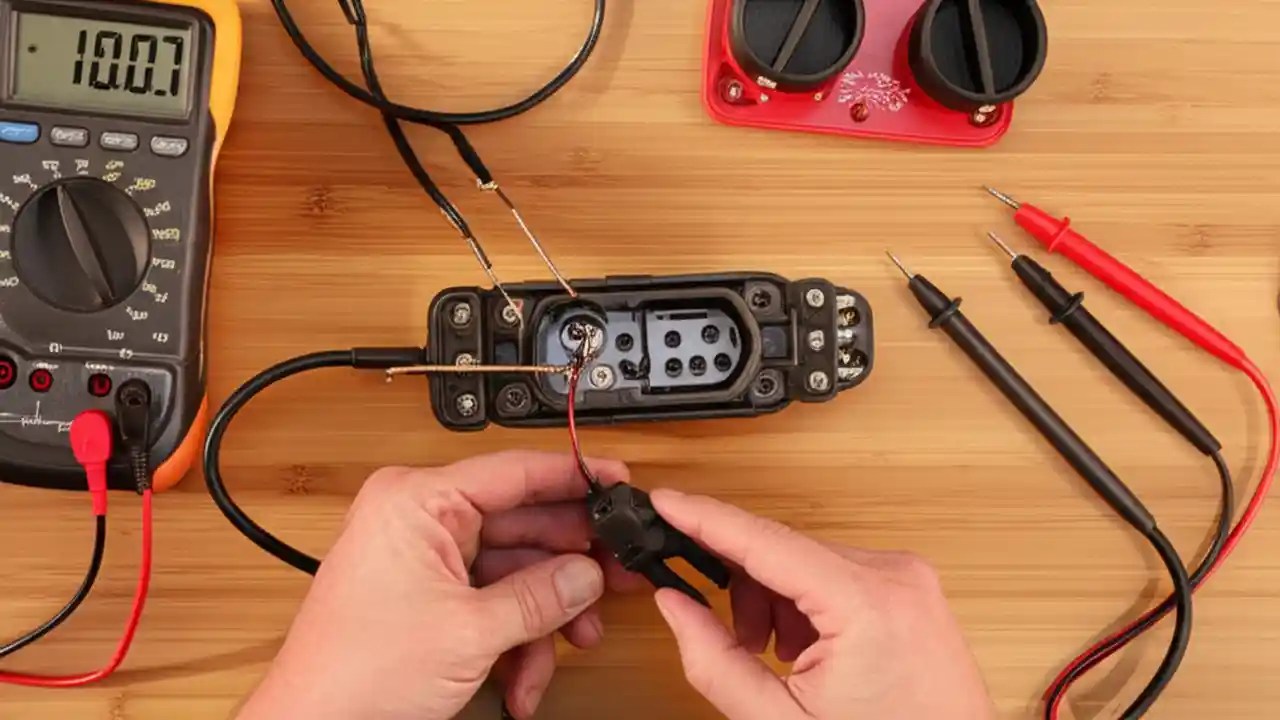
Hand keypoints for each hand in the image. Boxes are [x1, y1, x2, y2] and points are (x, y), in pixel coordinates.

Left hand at [237, 452, 639, 719]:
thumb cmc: (354, 673)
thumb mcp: (470, 631)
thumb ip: (540, 595)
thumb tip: (586, 572)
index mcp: (418, 500)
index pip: (514, 471)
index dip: (574, 476)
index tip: (617, 480)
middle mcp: (419, 518)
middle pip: (521, 525)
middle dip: (568, 565)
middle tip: (617, 575)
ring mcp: (422, 557)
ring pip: (511, 570)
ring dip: (544, 614)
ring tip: (573, 640)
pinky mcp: (426, 593)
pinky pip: (489, 599)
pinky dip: (514, 636)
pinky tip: (525, 677)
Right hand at [650, 490, 994, 719]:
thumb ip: (715, 660)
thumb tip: (674, 604)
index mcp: (866, 604)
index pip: (763, 541)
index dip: (703, 517)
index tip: (663, 500)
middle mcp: (893, 574)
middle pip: (783, 549)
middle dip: (740, 586)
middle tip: (726, 636)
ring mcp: (907, 578)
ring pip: (805, 560)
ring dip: (773, 599)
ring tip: (774, 655)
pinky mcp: (909, 587)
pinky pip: (835, 573)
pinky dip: (805, 603)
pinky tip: (804, 650)